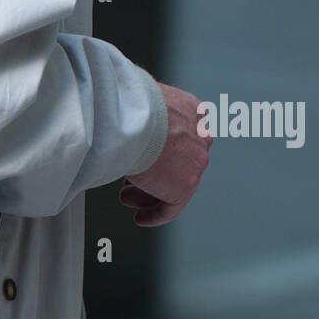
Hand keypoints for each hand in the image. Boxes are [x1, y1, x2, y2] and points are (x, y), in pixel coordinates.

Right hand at [118, 82, 210, 226]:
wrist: (135, 117)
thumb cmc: (129, 104)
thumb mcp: (138, 102)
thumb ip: (141, 115)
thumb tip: (119, 121)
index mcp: (191, 110)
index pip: (181, 135)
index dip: (161, 151)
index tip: (149, 159)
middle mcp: (199, 136)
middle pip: (179, 162)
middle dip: (155, 173)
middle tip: (133, 182)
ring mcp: (196, 161)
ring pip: (175, 184)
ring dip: (150, 193)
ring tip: (128, 198)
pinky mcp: (186, 185)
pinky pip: (172, 206)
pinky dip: (156, 213)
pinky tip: (142, 217)